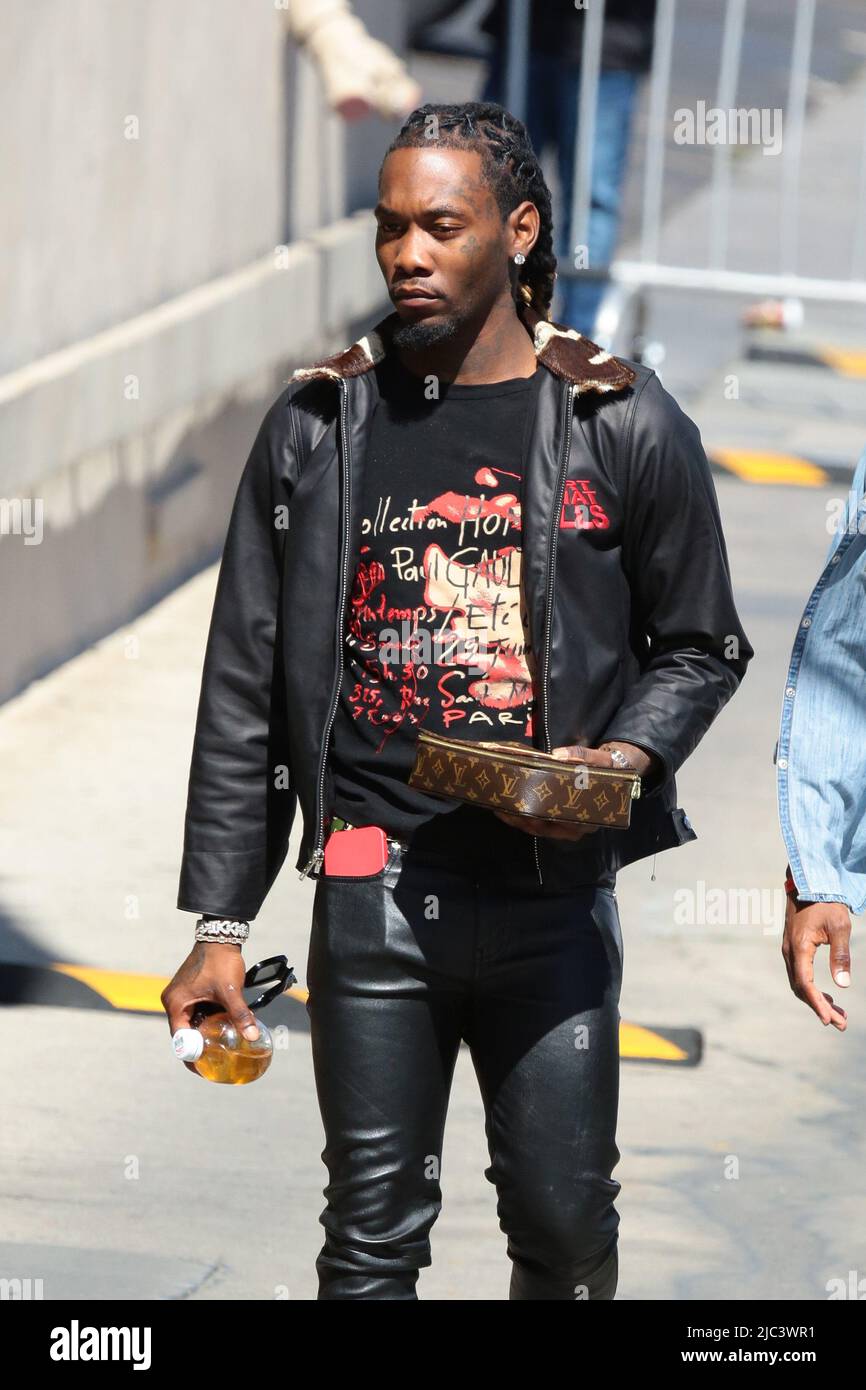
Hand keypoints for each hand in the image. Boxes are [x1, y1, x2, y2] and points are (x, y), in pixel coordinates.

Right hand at [161, 941, 258, 1075]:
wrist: (220, 936)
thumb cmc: (221, 961)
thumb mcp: (231, 991)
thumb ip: (240, 1015)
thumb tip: (253, 1036)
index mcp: (176, 1004)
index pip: (180, 1040)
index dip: (192, 1057)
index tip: (205, 1070)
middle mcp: (174, 1001)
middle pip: (185, 1034)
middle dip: (200, 1048)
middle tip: (216, 1063)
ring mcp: (181, 996)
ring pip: (192, 1023)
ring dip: (205, 1034)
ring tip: (221, 1050)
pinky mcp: (190, 991)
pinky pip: (197, 1013)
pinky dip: (208, 1021)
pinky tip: (223, 1029)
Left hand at [492, 741, 644, 840]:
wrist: (613, 768)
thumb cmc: (606, 766)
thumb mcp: (600, 759)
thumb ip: (581, 756)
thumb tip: (557, 755)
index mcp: (588, 816)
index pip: (558, 823)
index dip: (536, 819)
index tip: (519, 810)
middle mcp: (577, 826)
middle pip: (544, 829)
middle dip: (521, 821)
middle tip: (502, 809)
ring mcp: (566, 825)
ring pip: (538, 829)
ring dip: (518, 821)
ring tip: (499, 808)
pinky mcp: (558, 820)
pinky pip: (538, 824)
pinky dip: (523, 818)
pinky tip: (507, 809)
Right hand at [781, 895, 850, 1030]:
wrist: (809, 883)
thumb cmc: (826, 903)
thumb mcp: (839, 927)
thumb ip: (840, 955)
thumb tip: (843, 984)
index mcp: (799, 947)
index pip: (805, 983)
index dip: (816, 1003)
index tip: (828, 1020)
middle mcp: (789, 952)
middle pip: (801, 988)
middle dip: (820, 1007)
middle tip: (841, 1024)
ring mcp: (789, 950)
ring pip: (799, 983)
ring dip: (817, 1000)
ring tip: (838, 1015)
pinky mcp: (794, 949)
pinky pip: (800, 975)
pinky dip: (812, 989)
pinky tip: (828, 996)